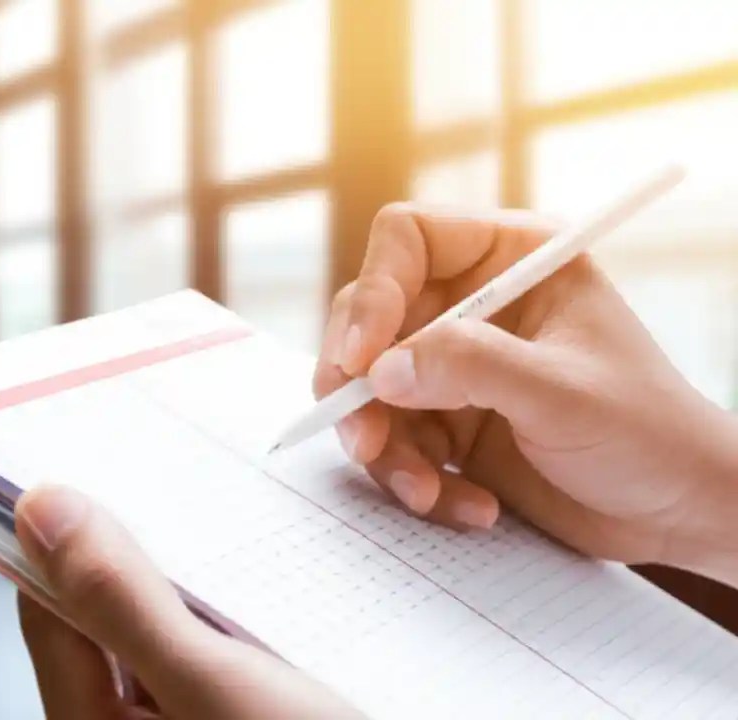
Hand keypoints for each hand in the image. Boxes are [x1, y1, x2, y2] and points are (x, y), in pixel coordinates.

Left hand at [14, 485, 360, 718]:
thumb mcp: (210, 682)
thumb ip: (121, 602)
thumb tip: (44, 513)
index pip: (46, 613)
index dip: (57, 538)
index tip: (85, 470)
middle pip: (106, 623)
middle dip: (133, 557)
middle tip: (167, 485)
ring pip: (164, 639)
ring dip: (190, 586)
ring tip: (224, 527)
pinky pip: (211, 663)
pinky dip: (229, 622)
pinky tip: (265, 591)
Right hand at [314, 204, 737, 585]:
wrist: (676, 511)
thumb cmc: (647, 432)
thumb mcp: (561, 393)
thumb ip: (469, 367)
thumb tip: (381, 371)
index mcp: (510, 260)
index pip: (407, 239)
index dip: (375, 291)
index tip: (363, 358)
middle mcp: (473, 305)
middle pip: (369, 318)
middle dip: (357, 386)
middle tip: (362, 438)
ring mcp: (455, 366)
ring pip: (370, 389)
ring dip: (385, 448)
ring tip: (426, 491)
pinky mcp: (448, 422)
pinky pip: (394, 442)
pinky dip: (415, 479)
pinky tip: (466, 505)